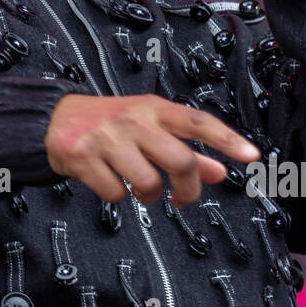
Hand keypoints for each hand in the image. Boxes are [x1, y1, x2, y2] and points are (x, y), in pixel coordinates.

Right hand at [44, 93, 261, 207]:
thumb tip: (220, 172)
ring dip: (148, 196)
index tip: (251, 156)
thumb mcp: (149, 128)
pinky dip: (118, 196)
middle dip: (188, 188)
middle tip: (183, 197)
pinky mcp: (83, 157)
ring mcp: (107, 139)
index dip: (227, 139)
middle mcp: (133, 120)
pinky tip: (111, 181)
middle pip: (180, 160)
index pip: (198, 121)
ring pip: (148, 183)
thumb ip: (185, 149)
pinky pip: (116, 193)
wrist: (54, 119)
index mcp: (154, 108)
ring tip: (140, 187)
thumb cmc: (109, 124)